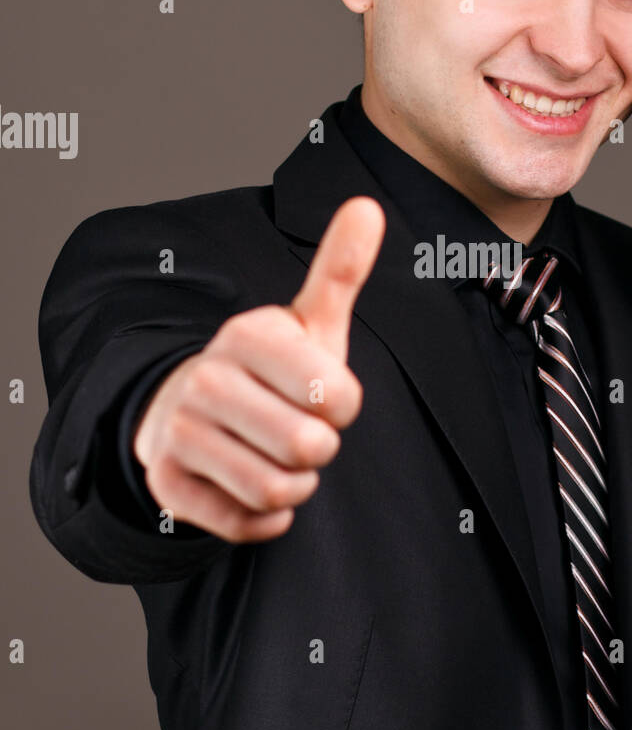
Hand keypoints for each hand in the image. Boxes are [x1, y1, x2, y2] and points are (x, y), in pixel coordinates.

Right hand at [133, 196, 385, 541]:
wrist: (187, 411)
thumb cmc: (270, 370)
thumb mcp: (308, 321)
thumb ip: (339, 270)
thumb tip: (367, 206)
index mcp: (247, 334)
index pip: (335, 395)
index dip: (343, 406)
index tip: (324, 394)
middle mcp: (204, 379)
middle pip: (306, 448)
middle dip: (319, 450)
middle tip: (300, 432)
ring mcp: (178, 432)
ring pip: (277, 490)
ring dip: (295, 486)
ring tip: (277, 457)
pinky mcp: (166, 484)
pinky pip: (243, 523)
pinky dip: (264, 519)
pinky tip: (253, 488)